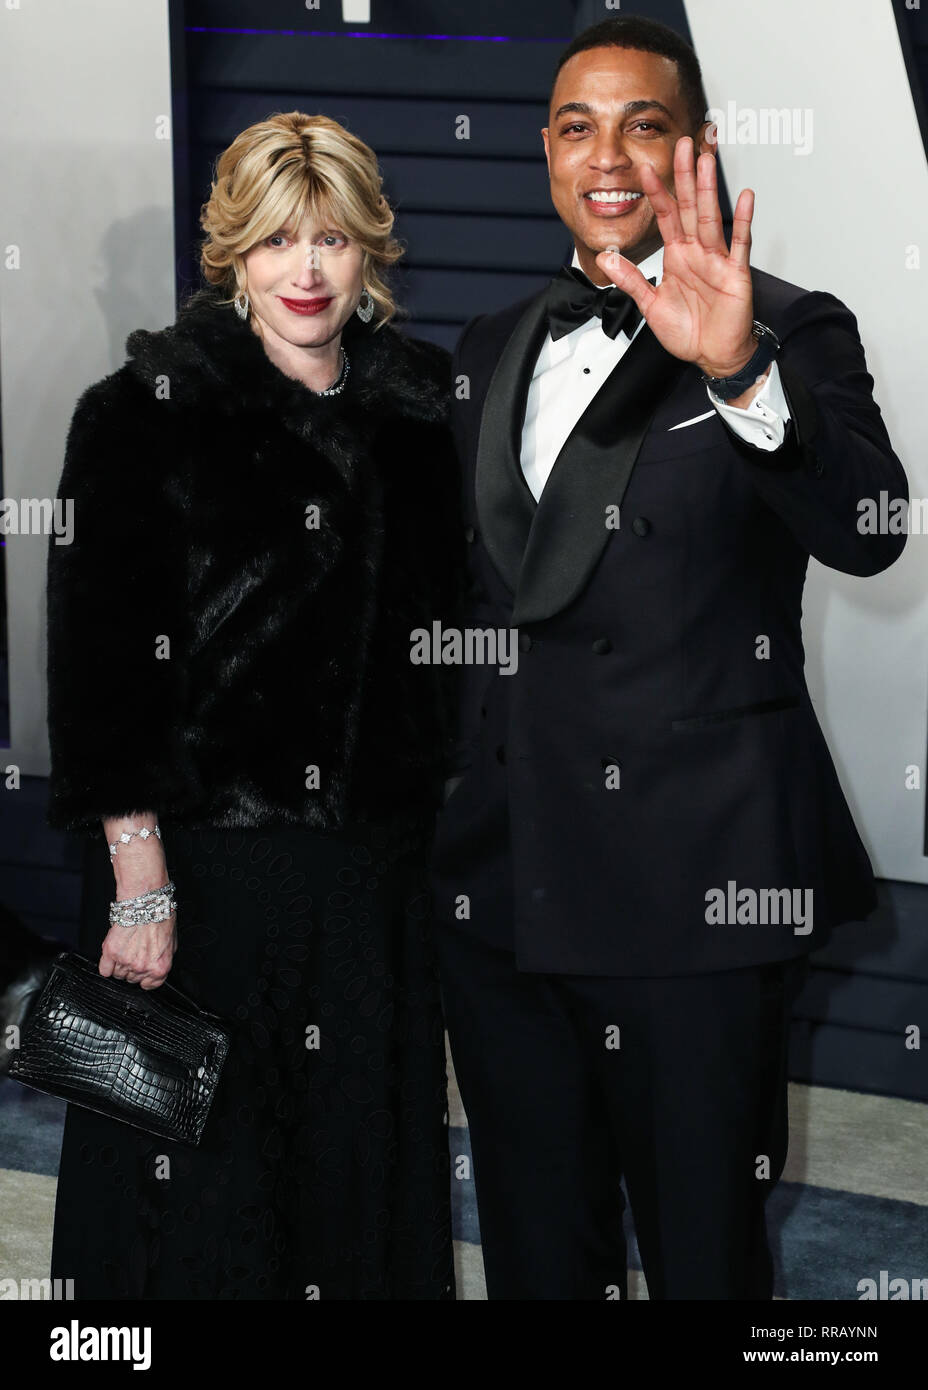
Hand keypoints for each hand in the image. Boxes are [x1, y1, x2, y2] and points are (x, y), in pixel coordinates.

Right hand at [99, 913, 176, 989]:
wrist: (146, 902)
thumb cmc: (160, 917)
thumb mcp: (171, 943)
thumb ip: (162, 960)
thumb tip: (156, 967)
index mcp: (160, 967)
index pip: (149, 985)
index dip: (145, 978)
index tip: (142, 972)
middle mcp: (142, 967)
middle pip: (131, 979)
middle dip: (132, 968)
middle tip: (134, 953)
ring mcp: (125, 961)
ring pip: (118, 974)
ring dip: (119, 965)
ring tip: (125, 949)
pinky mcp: (111, 952)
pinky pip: (104, 970)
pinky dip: (106, 965)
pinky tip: (111, 958)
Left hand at [594, 136, 756, 378]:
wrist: (714, 355)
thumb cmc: (689, 332)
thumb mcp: (651, 306)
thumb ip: (631, 280)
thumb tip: (608, 258)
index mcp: (677, 257)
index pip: (665, 217)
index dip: (656, 193)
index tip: (644, 169)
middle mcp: (697, 253)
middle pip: (689, 207)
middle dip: (685, 176)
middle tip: (683, 144)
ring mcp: (718, 260)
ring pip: (711, 217)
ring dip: (708, 189)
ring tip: (706, 160)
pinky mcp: (736, 274)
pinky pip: (740, 244)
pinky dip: (743, 221)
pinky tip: (745, 198)